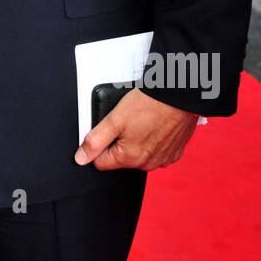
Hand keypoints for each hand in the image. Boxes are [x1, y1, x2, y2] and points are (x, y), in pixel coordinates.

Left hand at [74, 88, 199, 171]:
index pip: (101, 162)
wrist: (179, 95)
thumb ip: (95, 141)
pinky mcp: (174, 153)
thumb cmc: (150, 104)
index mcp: (130, 158)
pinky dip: (154, 141)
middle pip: (121, 158)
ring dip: (137, 141)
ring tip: (142, 121)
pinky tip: (155, 125)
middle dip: (119, 142)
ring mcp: (163, 160)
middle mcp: (147, 164)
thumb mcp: (114, 119)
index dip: (100, 145)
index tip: (109, 130)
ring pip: (139, 155)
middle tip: (127, 122)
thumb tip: (80, 158)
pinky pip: (156, 151)